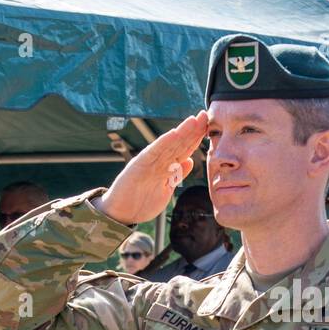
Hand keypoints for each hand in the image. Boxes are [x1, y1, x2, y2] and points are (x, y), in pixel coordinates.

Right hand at [96, 110, 209, 226]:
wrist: (119, 214)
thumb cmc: (140, 204)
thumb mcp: (166, 190)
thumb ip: (176, 176)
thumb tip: (190, 161)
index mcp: (167, 168)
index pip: (185, 150)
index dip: (197, 138)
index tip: (209, 126)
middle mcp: (159, 162)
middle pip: (179, 143)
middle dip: (193, 130)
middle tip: (205, 115)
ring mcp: (149, 162)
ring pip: (169, 145)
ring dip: (181, 132)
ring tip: (194, 120)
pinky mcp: (138, 165)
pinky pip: (153, 152)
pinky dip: (163, 142)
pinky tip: (174, 133)